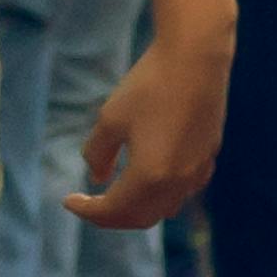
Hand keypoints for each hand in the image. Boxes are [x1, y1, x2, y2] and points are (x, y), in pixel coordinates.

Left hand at [67, 19, 231, 228]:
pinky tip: (147, 177)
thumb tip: (96, 177)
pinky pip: (182, 190)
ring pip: (165, 208)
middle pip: (141, 218)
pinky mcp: (209, 157)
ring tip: (115, 194)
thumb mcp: (110, 120)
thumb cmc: (148, 86)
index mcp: (150, 177)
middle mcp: (178, 183)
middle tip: (89, 205)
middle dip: (112, 217)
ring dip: (137, 209)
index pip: (113, 211)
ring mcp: (197, 172)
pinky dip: (160, 194)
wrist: (196, 59)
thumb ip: (97, 154)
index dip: (88, 211)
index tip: (68, 200)